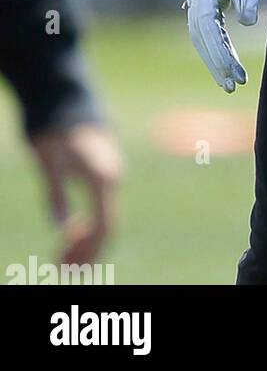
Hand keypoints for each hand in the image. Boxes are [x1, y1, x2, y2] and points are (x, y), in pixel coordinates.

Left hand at [29, 122, 121, 265]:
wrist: (68, 99)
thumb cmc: (56, 130)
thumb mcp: (49, 161)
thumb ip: (56, 193)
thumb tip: (62, 228)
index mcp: (104, 178)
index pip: (104, 226)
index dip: (88, 250)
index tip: (65, 265)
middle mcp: (113, 179)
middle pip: (108, 228)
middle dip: (88, 253)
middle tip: (62, 271)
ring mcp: (111, 178)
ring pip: (106, 221)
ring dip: (88, 244)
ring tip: (63, 260)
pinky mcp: (104, 177)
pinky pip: (103, 210)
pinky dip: (89, 229)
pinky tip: (71, 236)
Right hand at [182, 0, 266, 91]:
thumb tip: (246, 23)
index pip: (205, 28)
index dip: (218, 54)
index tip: (232, 75)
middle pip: (200, 34)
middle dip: (216, 61)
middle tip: (234, 86)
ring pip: (201, 29)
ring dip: (216, 53)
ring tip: (233, 77)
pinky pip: (206, 18)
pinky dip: (216, 37)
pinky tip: (226, 53)